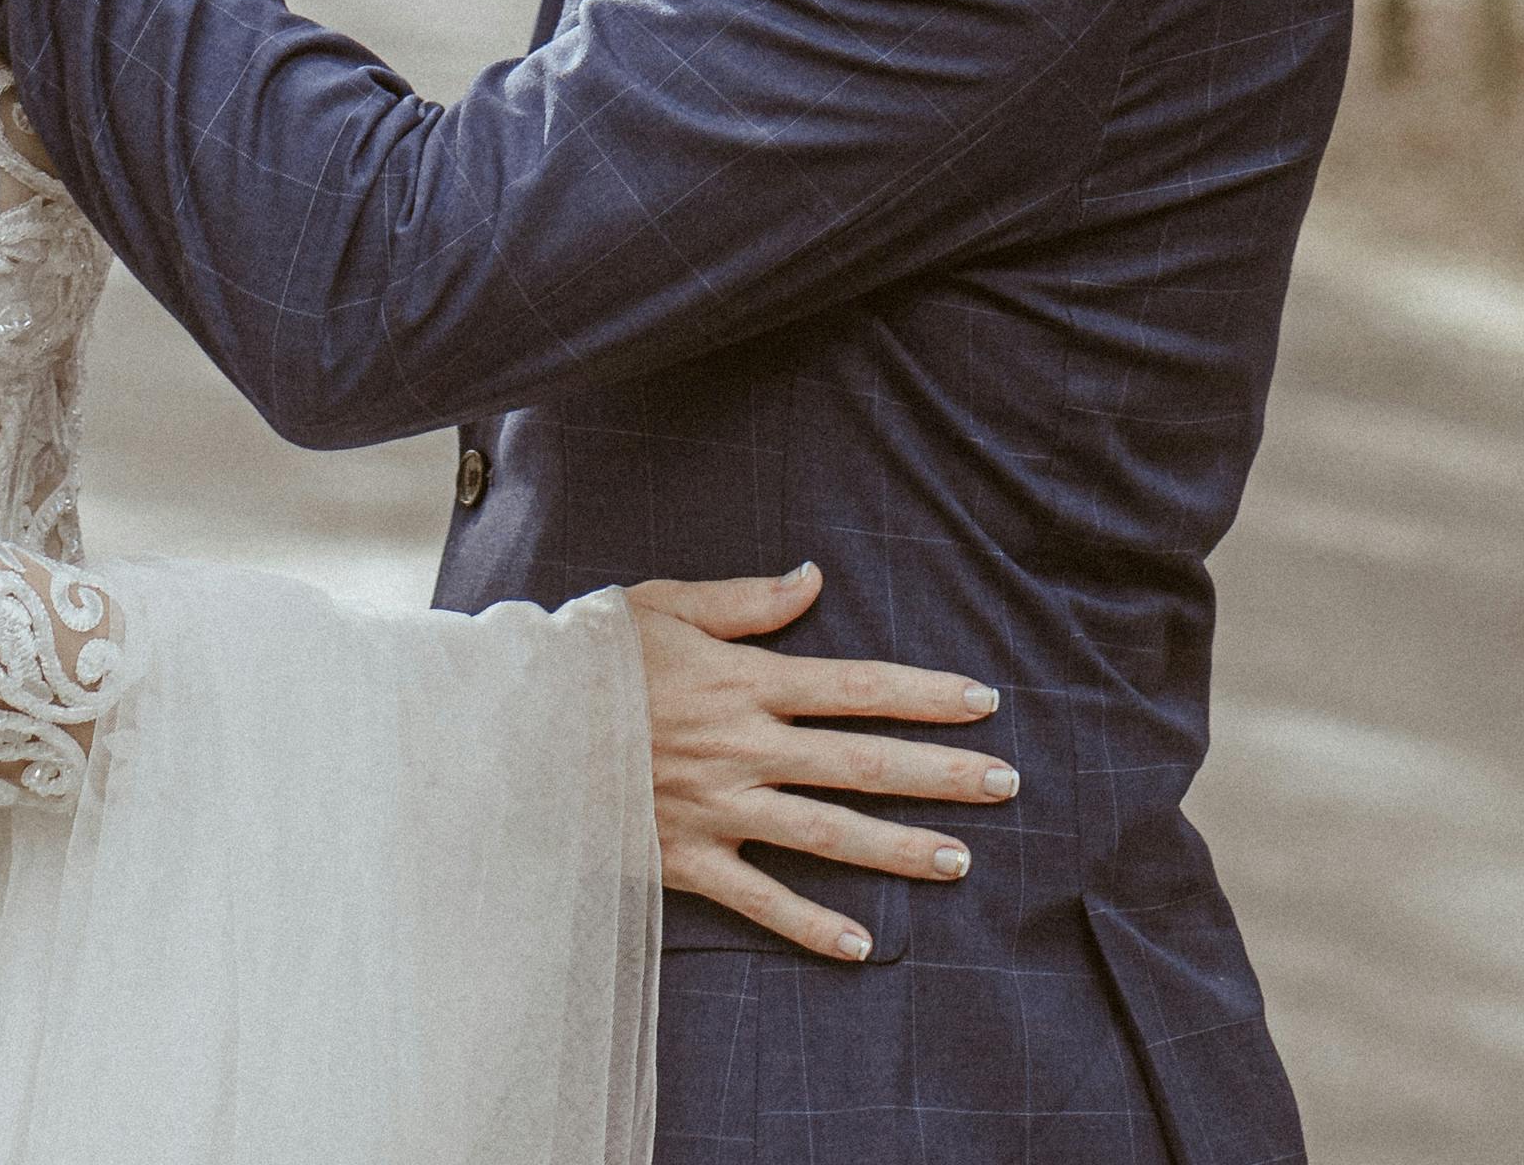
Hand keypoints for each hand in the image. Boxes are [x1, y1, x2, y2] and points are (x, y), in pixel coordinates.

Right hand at [628, 564, 1011, 964]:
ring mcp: (720, 807)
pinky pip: (760, 899)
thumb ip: (746, 601)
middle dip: (939, 773)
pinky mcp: (688, 858)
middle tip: (1005, 784)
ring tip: (960, 861)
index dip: (924, 694)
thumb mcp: (665, 604)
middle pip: (861, 762)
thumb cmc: (593, 655)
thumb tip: (812, 578)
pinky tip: (862, 946)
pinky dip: (811, 925)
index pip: (857, 687)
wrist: (518, 723)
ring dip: (898, 849)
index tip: (983, 702)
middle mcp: (746, 746)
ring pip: (828, 834)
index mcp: (746, 681)